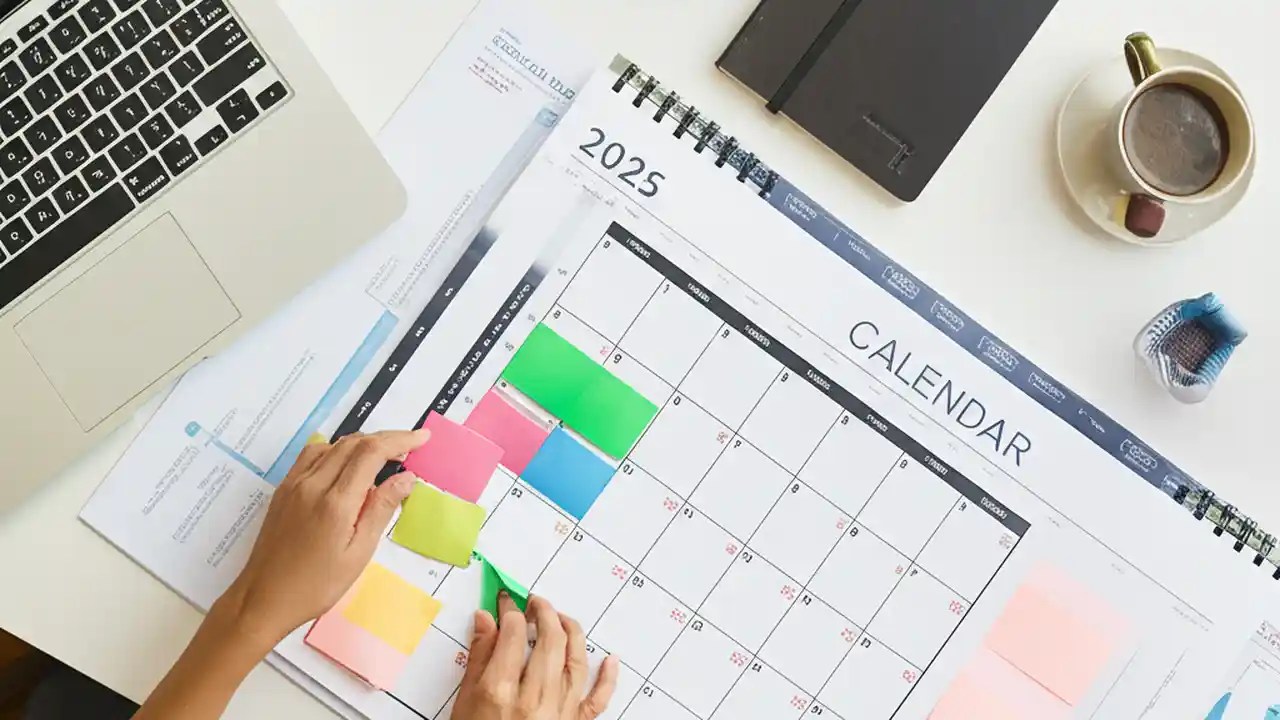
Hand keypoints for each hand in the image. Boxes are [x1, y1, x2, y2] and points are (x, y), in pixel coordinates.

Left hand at [214, 428, 428, 645]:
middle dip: (385, 439)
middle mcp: (313, 484)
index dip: (399, 440)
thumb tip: (406, 478)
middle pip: (353, 443)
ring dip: (361, 443)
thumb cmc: (317, 585)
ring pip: (332, 445)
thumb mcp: (359, 553)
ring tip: (382, 455)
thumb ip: (381, 510)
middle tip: (409, 448)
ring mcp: (294, 484)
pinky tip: (346, 463)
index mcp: (336, 502)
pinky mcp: (283, 489)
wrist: (264, 599)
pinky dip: (336, 450)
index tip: (421, 438)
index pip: (371, 453)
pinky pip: (312, 455)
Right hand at [453, 594, 618, 719]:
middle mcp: (534, 700)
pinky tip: (610, 660)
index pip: (514, 634)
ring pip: (576, 660)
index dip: (511, 610)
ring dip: (572, 632)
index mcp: (500, 692)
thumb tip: (485, 620)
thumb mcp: (464, 703)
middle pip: (550, 640)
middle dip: (545, 612)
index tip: (508, 602)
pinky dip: (608, 677)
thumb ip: (479, 659)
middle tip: (536, 603)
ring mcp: (559, 713)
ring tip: (561, 618)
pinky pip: (599, 699)